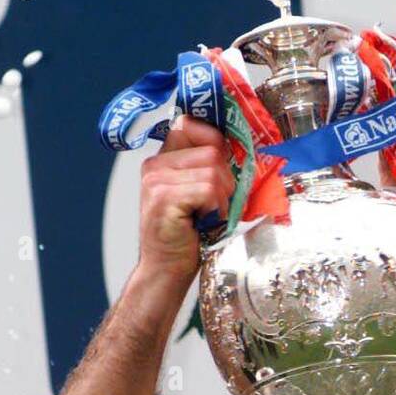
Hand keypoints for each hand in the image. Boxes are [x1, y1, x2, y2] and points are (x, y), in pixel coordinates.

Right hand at [138, 115, 234, 285]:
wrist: (166, 270)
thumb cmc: (187, 237)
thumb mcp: (199, 195)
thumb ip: (209, 168)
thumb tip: (240, 146)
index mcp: (163, 159)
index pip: (191, 124)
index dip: (214, 138)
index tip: (224, 163)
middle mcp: (155, 165)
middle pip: (211, 150)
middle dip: (225, 180)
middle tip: (214, 205)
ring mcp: (156, 180)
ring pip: (213, 170)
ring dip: (221, 198)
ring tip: (208, 216)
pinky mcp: (164, 197)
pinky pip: (208, 189)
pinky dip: (215, 209)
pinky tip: (204, 222)